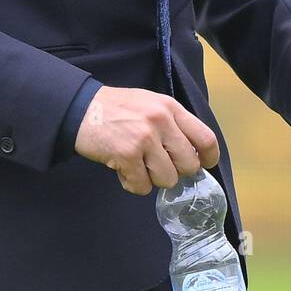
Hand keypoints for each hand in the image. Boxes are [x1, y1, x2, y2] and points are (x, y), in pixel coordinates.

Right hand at [74, 85, 220, 194]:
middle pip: (189, 165)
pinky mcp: (127, 155)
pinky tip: (124, 170)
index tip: (203, 165)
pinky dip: (133, 184)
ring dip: (153, 179)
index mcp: (170, 107)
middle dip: (175, 171)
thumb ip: (173, 124)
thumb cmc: (117, 108)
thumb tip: (193, 154)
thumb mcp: (151, 104)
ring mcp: (144, 138)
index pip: (206, 138)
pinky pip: (142, 186)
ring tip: (138, 165)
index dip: (209, 158)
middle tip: (158, 165)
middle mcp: (161, 121)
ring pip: (168, 179)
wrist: (81, 108)